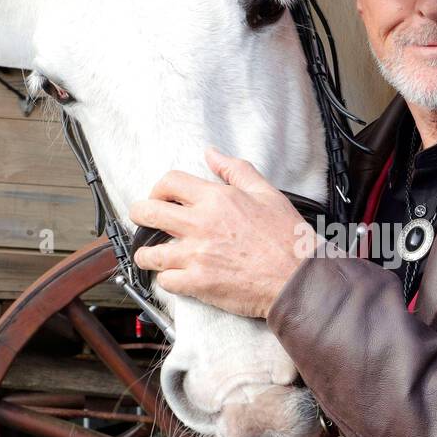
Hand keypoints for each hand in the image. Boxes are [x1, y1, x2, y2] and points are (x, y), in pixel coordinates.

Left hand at [128, 146, 322, 317]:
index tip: (160, 197)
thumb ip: (235, 170)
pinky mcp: (198, 283)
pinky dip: (166, 279)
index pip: (169, 182)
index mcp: (216, 199)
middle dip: (139, 214)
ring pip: (149, 252)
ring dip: (147, 253)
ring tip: (151, 255)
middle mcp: (201, 224)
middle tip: (143, 221)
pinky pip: (165, 281)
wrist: (297, 278)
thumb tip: (212, 153)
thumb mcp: (266, 192)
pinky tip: (174, 276)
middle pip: (147, 212)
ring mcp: (197, 255)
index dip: (158, 188)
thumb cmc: (287, 238)